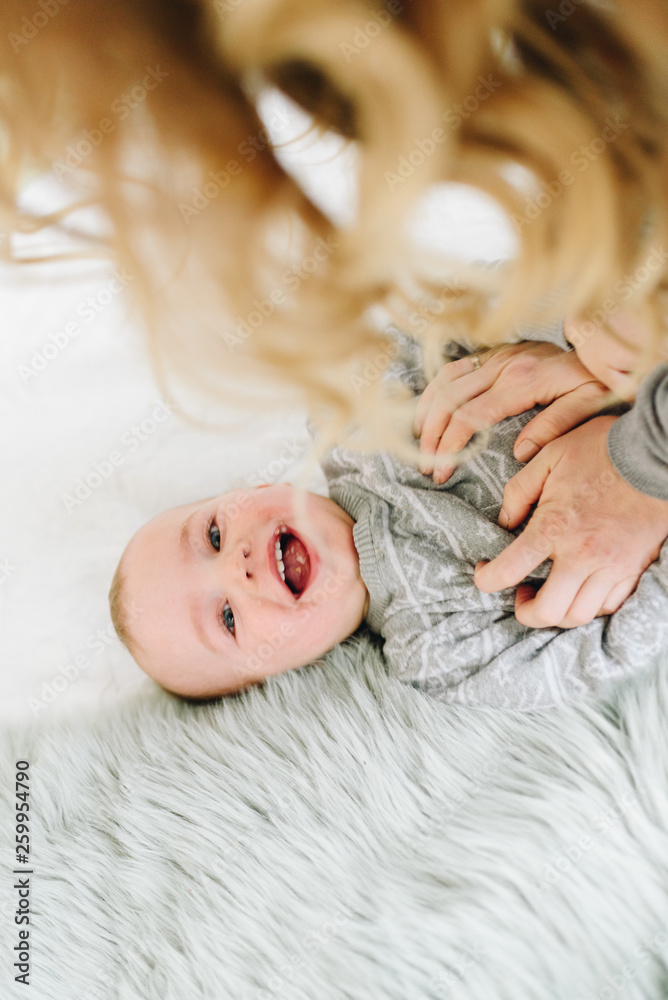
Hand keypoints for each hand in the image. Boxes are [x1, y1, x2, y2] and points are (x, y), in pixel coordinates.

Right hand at [413, 341, 611, 482]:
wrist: (604, 343)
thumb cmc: (597, 379)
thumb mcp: (588, 403)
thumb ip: (555, 425)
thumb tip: (520, 452)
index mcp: (522, 379)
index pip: (470, 415)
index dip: (450, 445)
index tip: (442, 471)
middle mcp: (502, 364)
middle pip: (450, 400)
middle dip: (432, 436)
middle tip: (427, 465)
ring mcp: (495, 355)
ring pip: (445, 382)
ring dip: (426, 413)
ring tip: (420, 444)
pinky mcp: (494, 352)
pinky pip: (453, 369)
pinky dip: (434, 392)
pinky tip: (428, 413)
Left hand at [474, 416, 667, 627]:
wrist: (656, 453)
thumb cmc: (602, 449)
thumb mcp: (550, 456)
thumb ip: (520, 491)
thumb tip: (504, 521)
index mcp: (553, 527)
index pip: (508, 571)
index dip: (486, 580)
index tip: (484, 573)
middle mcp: (582, 555)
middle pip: (547, 612)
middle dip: (525, 612)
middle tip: (521, 595)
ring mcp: (612, 566)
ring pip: (579, 615)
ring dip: (558, 613)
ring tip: (550, 593)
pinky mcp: (634, 568)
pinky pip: (610, 605)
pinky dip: (590, 605)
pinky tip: (581, 588)